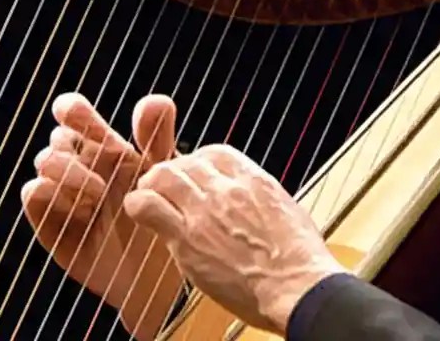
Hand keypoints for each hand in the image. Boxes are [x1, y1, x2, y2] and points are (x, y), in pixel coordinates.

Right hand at [20, 93, 184, 340]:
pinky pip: (32, 193)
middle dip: (72, 149)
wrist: (156, 275)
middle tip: (101, 173)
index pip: (76, 116)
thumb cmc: (163, 218)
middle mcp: (81, 167)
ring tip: (96, 195)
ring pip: (43, 162)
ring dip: (67, 172)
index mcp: (106, 148)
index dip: (72, 109)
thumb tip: (158, 99)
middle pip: (57, 139)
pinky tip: (79, 211)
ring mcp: (63, 194)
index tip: (72, 112)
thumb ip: (158, 138)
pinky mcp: (50, 221)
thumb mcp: (163, 175)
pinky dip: (51, 194)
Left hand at [123, 144, 346, 333]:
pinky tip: (142, 216)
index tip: (196, 178)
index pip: (214, 153)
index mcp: (254, 180)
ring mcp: (205, 211)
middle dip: (173, 174)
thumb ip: (260, 202)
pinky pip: (147, 207)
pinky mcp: (186, 239)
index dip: (198, 163)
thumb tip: (249, 204)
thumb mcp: (287, 212)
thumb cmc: (300, 261)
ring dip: (152, 187)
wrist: (298, 287)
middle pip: (184, 162)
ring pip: (161, 176)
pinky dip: (139, 206)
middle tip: (168, 192)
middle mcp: (227, 189)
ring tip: (151, 201)